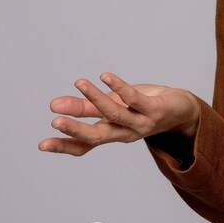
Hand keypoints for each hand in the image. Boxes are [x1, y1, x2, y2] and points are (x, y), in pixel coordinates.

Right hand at [38, 72, 199, 155]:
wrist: (181, 111)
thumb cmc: (142, 108)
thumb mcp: (111, 107)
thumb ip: (84, 108)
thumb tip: (53, 105)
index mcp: (111, 134)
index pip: (84, 145)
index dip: (64, 146)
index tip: (41, 145)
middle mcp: (124, 133)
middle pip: (97, 136)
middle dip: (76, 129)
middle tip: (55, 121)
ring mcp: (140, 123)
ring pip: (115, 114)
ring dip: (96, 98)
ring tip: (79, 83)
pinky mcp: (154, 109)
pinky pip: (135, 98)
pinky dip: (119, 87)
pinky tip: (106, 76)